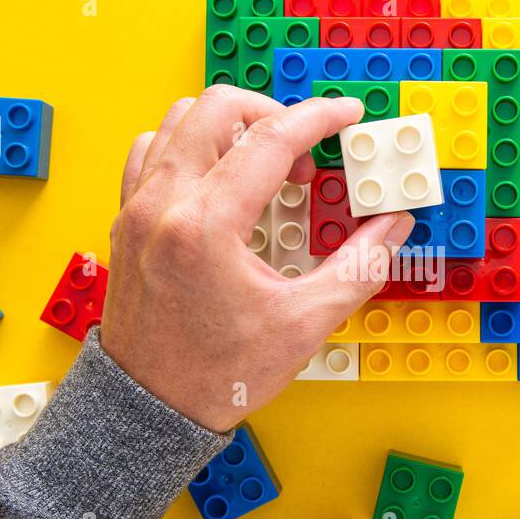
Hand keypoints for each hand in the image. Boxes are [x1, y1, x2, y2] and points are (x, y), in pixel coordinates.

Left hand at [100, 85, 414, 432]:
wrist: (149, 410)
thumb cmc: (215, 376)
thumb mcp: (304, 324)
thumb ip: (358, 266)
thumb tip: (392, 226)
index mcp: (205, 225)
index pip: (271, 138)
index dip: (319, 118)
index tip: (347, 115)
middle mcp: (162, 204)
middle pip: (217, 108)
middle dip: (273, 115)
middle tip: (304, 154)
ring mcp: (137, 210)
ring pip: (178, 121)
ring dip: (229, 127)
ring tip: (264, 165)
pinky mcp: (126, 222)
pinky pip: (151, 153)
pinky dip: (189, 148)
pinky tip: (219, 179)